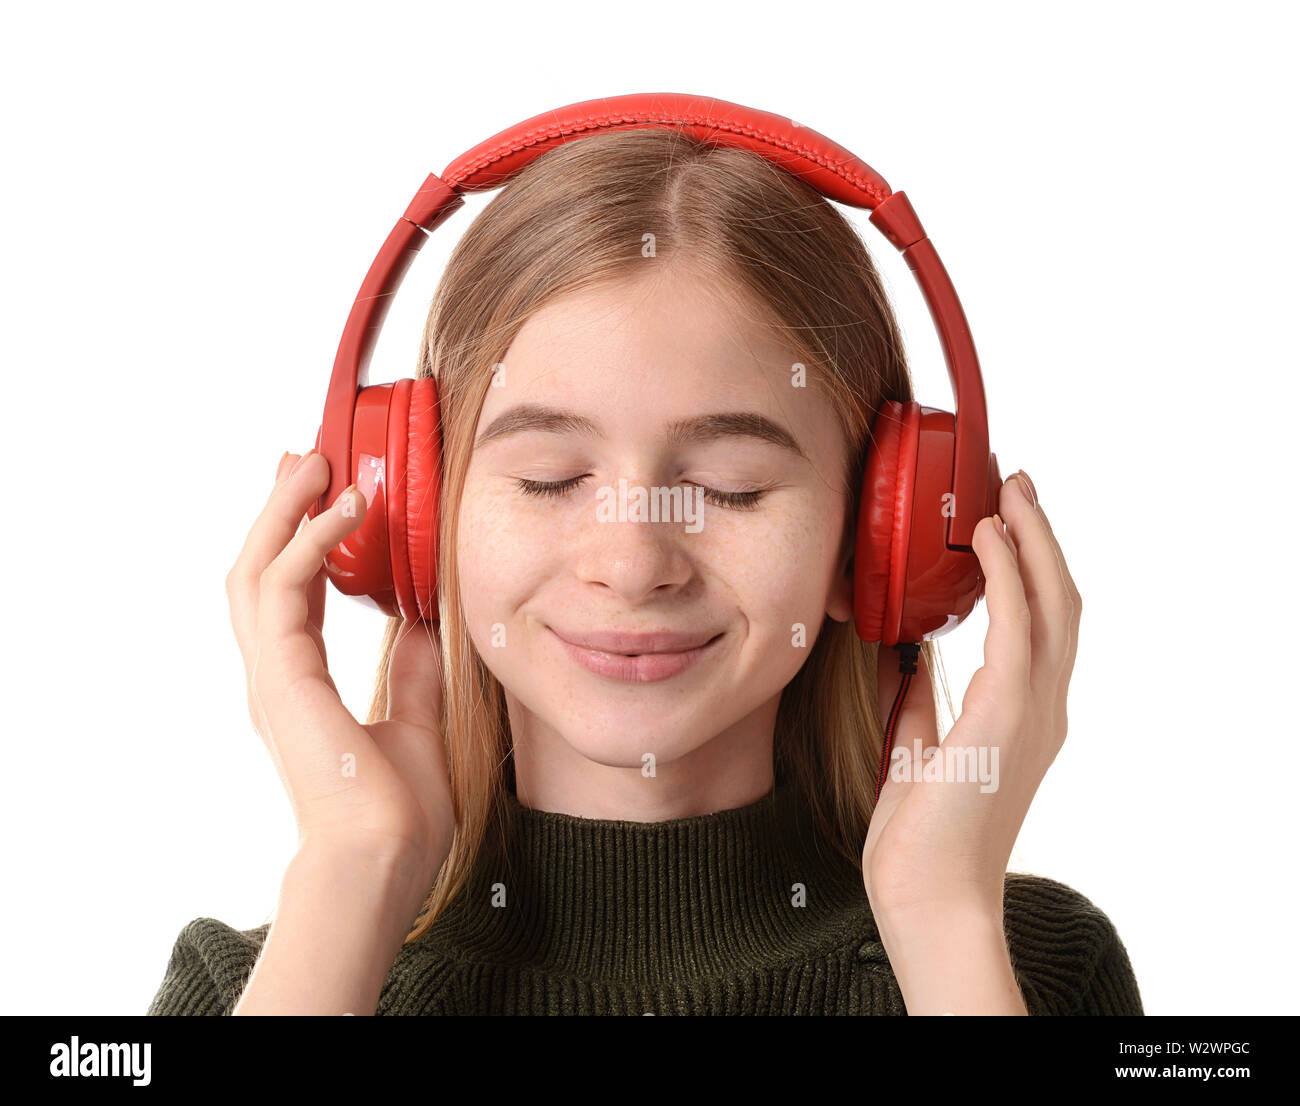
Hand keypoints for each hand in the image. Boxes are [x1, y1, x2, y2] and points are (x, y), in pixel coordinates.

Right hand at [225, 450, 453, 886]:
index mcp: (301, 685)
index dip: (302, 541)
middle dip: (279, 510)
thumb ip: (416, 671)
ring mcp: (273, 676)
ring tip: (314, 463)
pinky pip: (283, 589)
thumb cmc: (400, 812)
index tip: (323, 495)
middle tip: (303, 458)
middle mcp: (277, 675)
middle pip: (259, 570)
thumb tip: (428, 623)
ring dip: (284, 511)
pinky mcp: (282, 677)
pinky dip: (308, 542)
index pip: (291, 595)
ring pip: (256, 569)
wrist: (385, 861)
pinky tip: (344, 510)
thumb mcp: (420, 719)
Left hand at [862, 470, 1080, 919]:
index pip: (1040, 624)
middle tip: (1016, 484)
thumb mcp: (917, 749)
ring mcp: (1031, 712)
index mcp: (1023, 716)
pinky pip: (1014, 626)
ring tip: (1007, 492)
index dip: (1031, 566)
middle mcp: (1041, 708)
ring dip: (1032, 540)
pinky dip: (1006, 575)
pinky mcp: (1006, 715)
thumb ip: (919, 703)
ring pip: (1051, 603)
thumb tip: (903, 658)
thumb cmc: (922, 834)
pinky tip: (988, 538)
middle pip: (1060, 601)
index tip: (1007, 520)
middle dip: (1041, 537)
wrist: (926, 893)